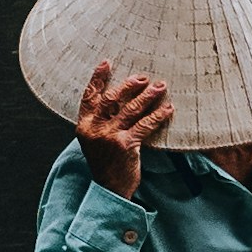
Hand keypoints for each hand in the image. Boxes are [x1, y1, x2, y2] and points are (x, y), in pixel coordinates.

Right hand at [75, 61, 172, 199]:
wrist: (109, 189)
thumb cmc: (105, 164)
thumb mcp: (94, 141)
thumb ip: (100, 122)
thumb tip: (117, 99)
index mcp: (83, 126)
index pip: (89, 96)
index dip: (97, 78)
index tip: (107, 62)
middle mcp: (94, 129)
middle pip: (112, 99)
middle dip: (129, 85)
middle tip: (144, 78)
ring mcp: (109, 136)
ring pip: (131, 109)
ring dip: (148, 95)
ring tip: (160, 86)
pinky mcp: (125, 145)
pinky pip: (145, 125)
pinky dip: (158, 115)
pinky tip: (168, 109)